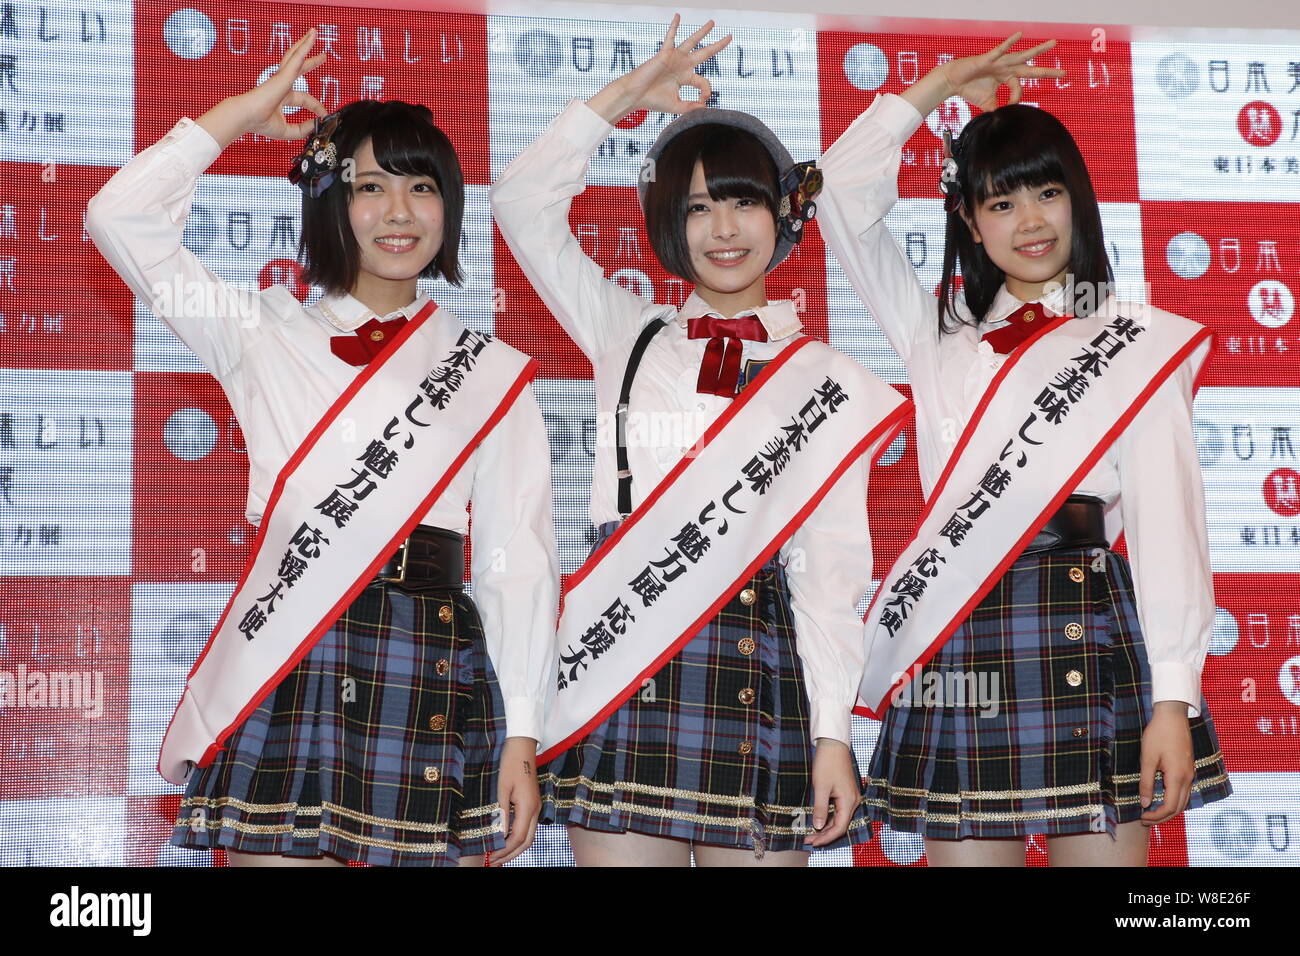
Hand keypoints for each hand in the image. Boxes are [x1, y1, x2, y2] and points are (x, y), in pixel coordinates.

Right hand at [196, 28, 327, 148]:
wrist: (248, 116)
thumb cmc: (261, 124)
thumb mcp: (288, 131)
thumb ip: (303, 129)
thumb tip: (316, 124)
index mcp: (282, 97)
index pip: (304, 98)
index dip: (317, 106)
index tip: (324, 114)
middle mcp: (282, 84)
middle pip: (300, 69)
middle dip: (311, 62)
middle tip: (323, 56)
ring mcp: (282, 76)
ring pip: (296, 55)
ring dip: (306, 44)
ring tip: (314, 33)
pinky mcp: (284, 73)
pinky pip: (297, 57)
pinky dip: (305, 46)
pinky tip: (312, 37)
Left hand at [489, 736, 540, 865]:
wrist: (522, 748)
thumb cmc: (510, 765)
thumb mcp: (501, 789)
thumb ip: (501, 812)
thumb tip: (498, 835)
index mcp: (528, 807)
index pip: (518, 837)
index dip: (505, 850)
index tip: (492, 856)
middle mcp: (535, 809)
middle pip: (527, 841)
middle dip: (512, 854)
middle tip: (495, 862)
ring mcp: (535, 807)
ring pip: (529, 835)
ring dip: (515, 847)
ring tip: (499, 855)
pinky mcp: (532, 803)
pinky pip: (528, 826)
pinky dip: (518, 837)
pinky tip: (506, 839)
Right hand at [587, 14, 731, 124]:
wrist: (635, 96)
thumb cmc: (653, 101)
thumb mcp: (676, 106)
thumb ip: (691, 107)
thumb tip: (705, 106)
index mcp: (686, 78)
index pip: (704, 82)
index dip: (707, 91)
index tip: (704, 99)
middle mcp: (682, 66)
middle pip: (704, 54)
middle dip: (717, 46)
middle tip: (730, 37)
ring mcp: (674, 58)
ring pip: (692, 42)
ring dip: (702, 32)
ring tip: (713, 23)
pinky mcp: (664, 54)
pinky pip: (670, 37)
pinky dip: (674, 27)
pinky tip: (678, 16)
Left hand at [804, 738, 857, 847]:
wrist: (833, 744)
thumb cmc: (827, 763)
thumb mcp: (821, 787)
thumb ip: (820, 808)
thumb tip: (817, 826)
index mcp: (849, 801)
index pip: (839, 827)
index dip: (826, 837)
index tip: (813, 842)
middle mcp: (853, 801)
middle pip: (840, 825)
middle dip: (824, 835)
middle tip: (809, 840)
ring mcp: (851, 797)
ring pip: (839, 818)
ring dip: (826, 827)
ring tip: (811, 834)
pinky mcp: (846, 793)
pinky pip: (839, 811)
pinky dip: (829, 818)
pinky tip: (819, 822)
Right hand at [940, 33, 1064, 109]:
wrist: (953, 81)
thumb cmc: (969, 89)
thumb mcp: (987, 103)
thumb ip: (997, 110)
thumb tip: (1002, 122)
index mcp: (1006, 77)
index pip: (1018, 87)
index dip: (1016, 97)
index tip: (1010, 106)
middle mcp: (1006, 67)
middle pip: (1030, 69)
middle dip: (1047, 71)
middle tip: (1064, 73)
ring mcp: (999, 61)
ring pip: (1022, 55)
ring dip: (1038, 50)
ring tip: (1053, 44)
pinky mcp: (989, 58)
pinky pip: (1001, 49)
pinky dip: (1010, 42)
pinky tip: (1019, 35)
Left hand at [1138, 700, 1194, 824]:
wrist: (1173, 716)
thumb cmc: (1158, 734)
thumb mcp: (1147, 758)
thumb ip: (1146, 782)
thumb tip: (1145, 803)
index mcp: (1178, 777)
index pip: (1170, 807)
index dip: (1156, 816)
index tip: (1142, 817)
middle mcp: (1188, 778)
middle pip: (1178, 807)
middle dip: (1162, 816)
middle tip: (1144, 818)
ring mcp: (1190, 774)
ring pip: (1183, 800)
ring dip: (1168, 809)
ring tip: (1150, 810)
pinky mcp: (1188, 769)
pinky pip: (1183, 791)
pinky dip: (1173, 799)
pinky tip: (1160, 797)